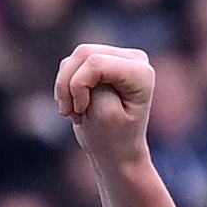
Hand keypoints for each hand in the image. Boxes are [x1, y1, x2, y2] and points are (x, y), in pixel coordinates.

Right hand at [53, 43, 157, 157]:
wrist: (116, 153)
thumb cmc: (112, 139)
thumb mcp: (102, 114)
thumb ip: (92, 84)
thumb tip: (79, 61)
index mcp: (141, 72)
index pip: (95, 63)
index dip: (78, 86)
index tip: (81, 112)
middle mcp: (134, 59)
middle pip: (83, 54)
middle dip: (68, 85)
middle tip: (70, 113)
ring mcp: (118, 58)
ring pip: (74, 58)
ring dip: (65, 88)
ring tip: (74, 112)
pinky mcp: (102, 62)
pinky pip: (71, 64)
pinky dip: (66, 87)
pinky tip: (75, 105)